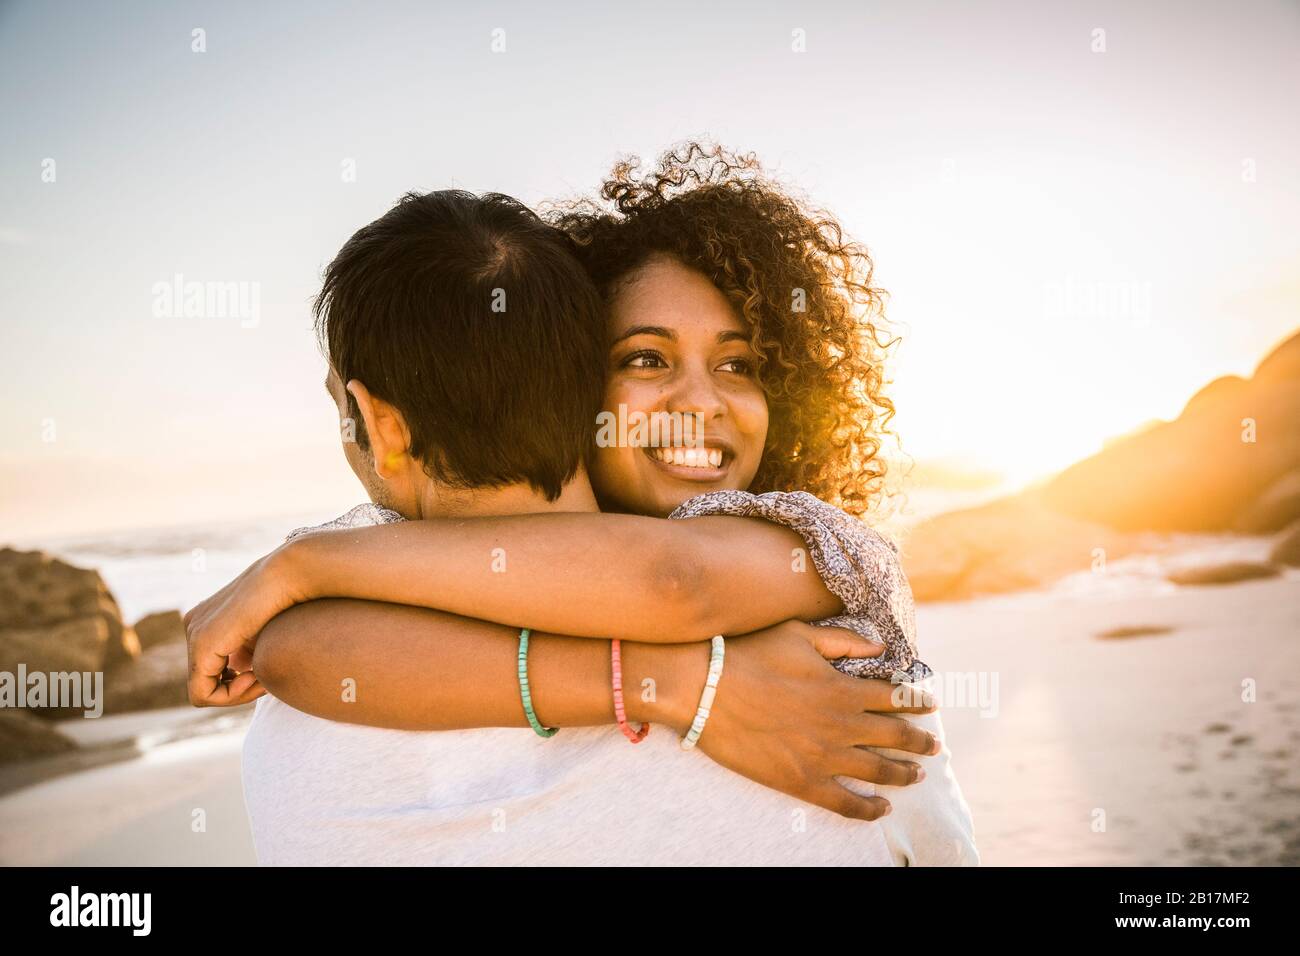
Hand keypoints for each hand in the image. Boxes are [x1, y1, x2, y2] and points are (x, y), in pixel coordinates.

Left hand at [183, 543, 304, 706]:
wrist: (292, 574)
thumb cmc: (288, 601)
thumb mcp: (262, 635)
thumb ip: (247, 653)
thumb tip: (239, 670)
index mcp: (207, 620)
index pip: (212, 670)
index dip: (239, 685)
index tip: (265, 676)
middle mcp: (194, 624)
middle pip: (207, 681)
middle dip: (238, 689)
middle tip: (266, 681)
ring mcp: (194, 633)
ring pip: (203, 691)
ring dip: (236, 694)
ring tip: (262, 679)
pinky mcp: (203, 644)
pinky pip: (202, 693)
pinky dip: (231, 696)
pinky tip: (254, 678)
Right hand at [672, 620, 937, 820]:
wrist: (704, 689)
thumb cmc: (748, 654)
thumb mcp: (799, 633)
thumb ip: (844, 641)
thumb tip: (881, 647)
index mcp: (844, 689)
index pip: (895, 698)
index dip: (917, 702)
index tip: (929, 705)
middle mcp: (842, 726)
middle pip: (896, 738)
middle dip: (921, 743)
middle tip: (934, 746)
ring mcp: (823, 758)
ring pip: (878, 772)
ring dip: (903, 774)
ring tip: (916, 776)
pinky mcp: (800, 782)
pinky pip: (845, 803)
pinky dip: (869, 808)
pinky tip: (881, 808)